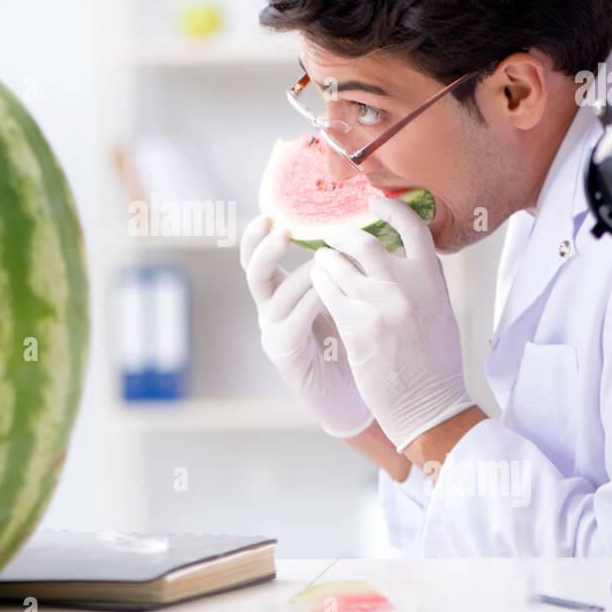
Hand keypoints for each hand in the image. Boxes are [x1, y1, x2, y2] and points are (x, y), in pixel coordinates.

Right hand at [240, 216, 372, 437]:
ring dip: (299, 276)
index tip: (269, 214)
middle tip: (282, 230)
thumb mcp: (345, 297)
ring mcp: (274, 333)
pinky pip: (291, 323)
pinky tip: (327, 293)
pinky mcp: (285, 356)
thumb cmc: (355, 342)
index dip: (256, 236)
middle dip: (263, 249)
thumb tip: (354, 228)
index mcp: (282, 291)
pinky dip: (309, 303)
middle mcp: (272, 310)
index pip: (258, 258)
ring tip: (323, 263)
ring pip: (275, 297)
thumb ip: (339, 270)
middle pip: (254, 273)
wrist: (357, 397)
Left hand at [309, 196, 474, 452]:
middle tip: (335, 237)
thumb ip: (422, 281)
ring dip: (325, 260)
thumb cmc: (436, 363)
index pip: (414, 228)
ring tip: (322, 260)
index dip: (392, 210)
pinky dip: (319, 282)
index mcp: (433, 281)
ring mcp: (379, 307)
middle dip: (344, 236)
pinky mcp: (356, 327)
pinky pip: (328, 292)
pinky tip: (317, 283)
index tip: (375, 204)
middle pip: (366, 243)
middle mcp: (406, 288)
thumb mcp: (440, 311)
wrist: (429, 406)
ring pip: (339, 266)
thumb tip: (402, 254)